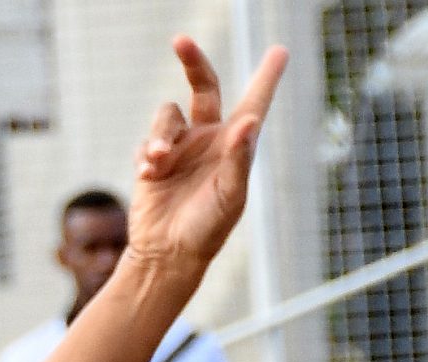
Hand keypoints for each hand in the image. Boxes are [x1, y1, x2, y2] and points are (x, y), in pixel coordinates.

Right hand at [124, 36, 286, 285]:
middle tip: (180, 41)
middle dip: (192, 62)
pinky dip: (147, 153)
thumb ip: (239, 159)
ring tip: (159, 160)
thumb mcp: (230, 197)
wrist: (167, 255)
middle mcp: (209, 140)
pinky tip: (150, 175)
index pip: (253, 104)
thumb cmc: (207, 230)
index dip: (267, 77)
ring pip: (167, 114)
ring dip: (161, 133)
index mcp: (235, 147)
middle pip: (203, 86)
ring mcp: (180, 147)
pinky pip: (148, 140)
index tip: (280, 51)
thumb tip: (249, 122)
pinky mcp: (154, 159)